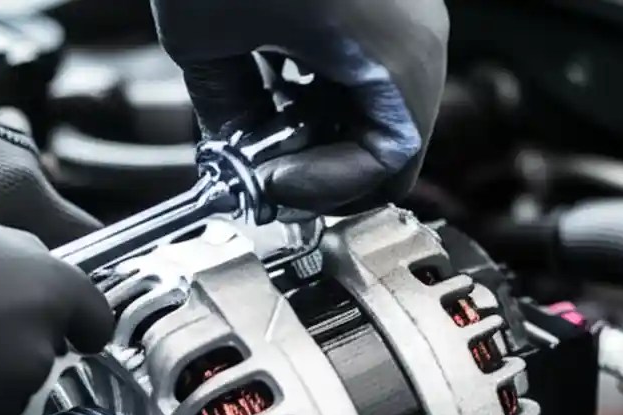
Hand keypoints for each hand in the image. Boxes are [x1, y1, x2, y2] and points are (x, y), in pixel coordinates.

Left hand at [151, 0, 448, 214]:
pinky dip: (322, 78)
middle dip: (321, 162)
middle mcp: (417, 31)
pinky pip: (365, 56)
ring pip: (376, 100)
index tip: (270, 183)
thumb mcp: (205, 37)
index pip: (386, 165)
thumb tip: (231, 144)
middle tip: (264, 169)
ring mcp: (404, 6)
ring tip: (260, 121)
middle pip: (387, 138)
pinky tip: (270, 73)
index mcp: (396, 57)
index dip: (323, 189)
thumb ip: (224, 108)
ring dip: (320, 122)